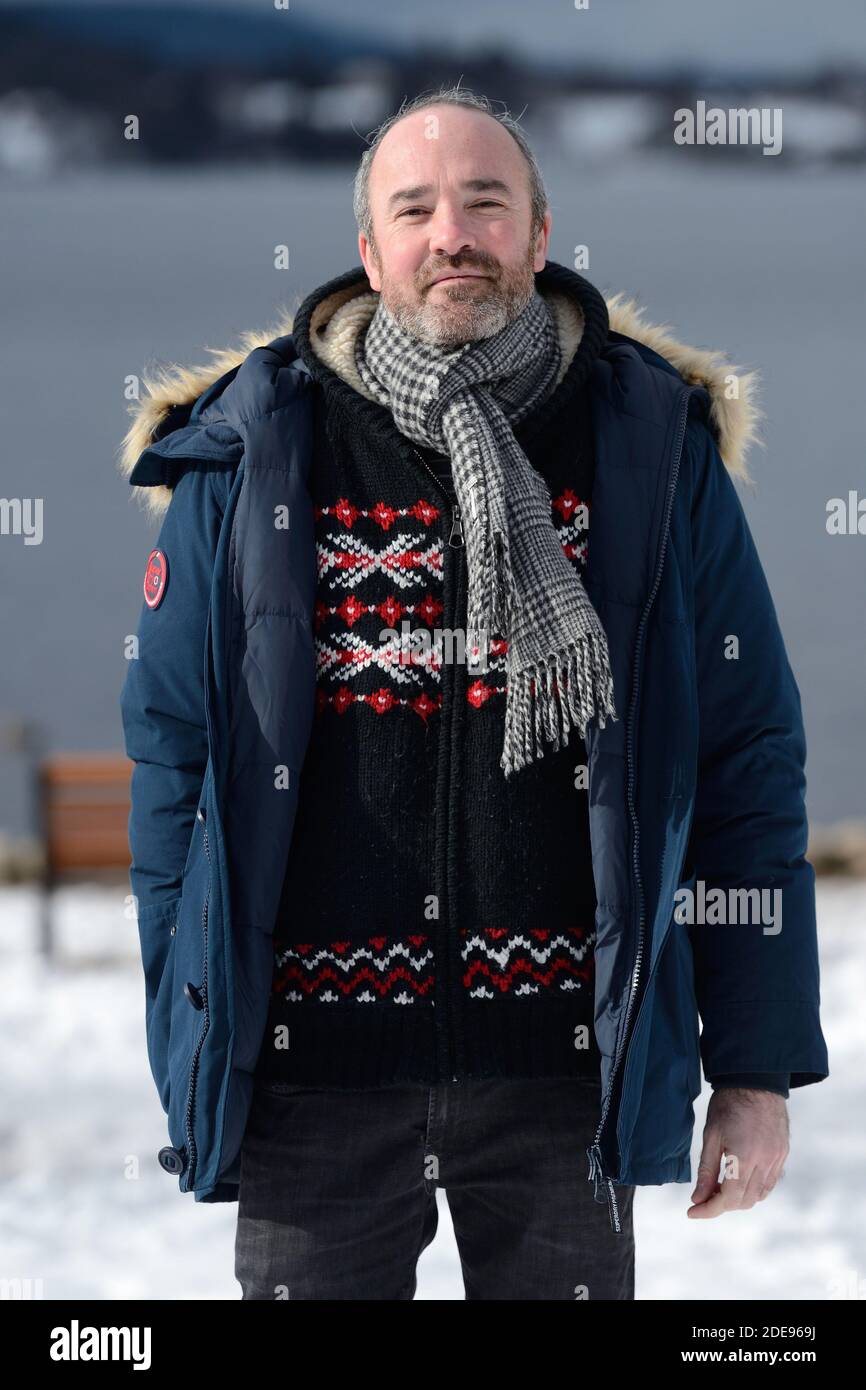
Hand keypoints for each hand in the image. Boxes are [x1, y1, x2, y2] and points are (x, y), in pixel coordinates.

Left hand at [687, 1088, 788, 1218]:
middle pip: (743, 1201)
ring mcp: (777, 1159)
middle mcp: (765, 1162)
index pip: (727, 1198)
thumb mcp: (711, 1135)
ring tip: (719, 1187)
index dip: (709, 1210)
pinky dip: (754, 1189)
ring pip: (758, 1196)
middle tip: (703, 1196)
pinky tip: (739, 1180)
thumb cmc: (728, 1104)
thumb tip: (698, 1199)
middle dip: (721, 1204)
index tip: (692, 1212)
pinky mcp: (783, 1155)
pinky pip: (769, 1184)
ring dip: (738, 1199)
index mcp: (744, 1157)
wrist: (756, 1081)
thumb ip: (706, 1170)